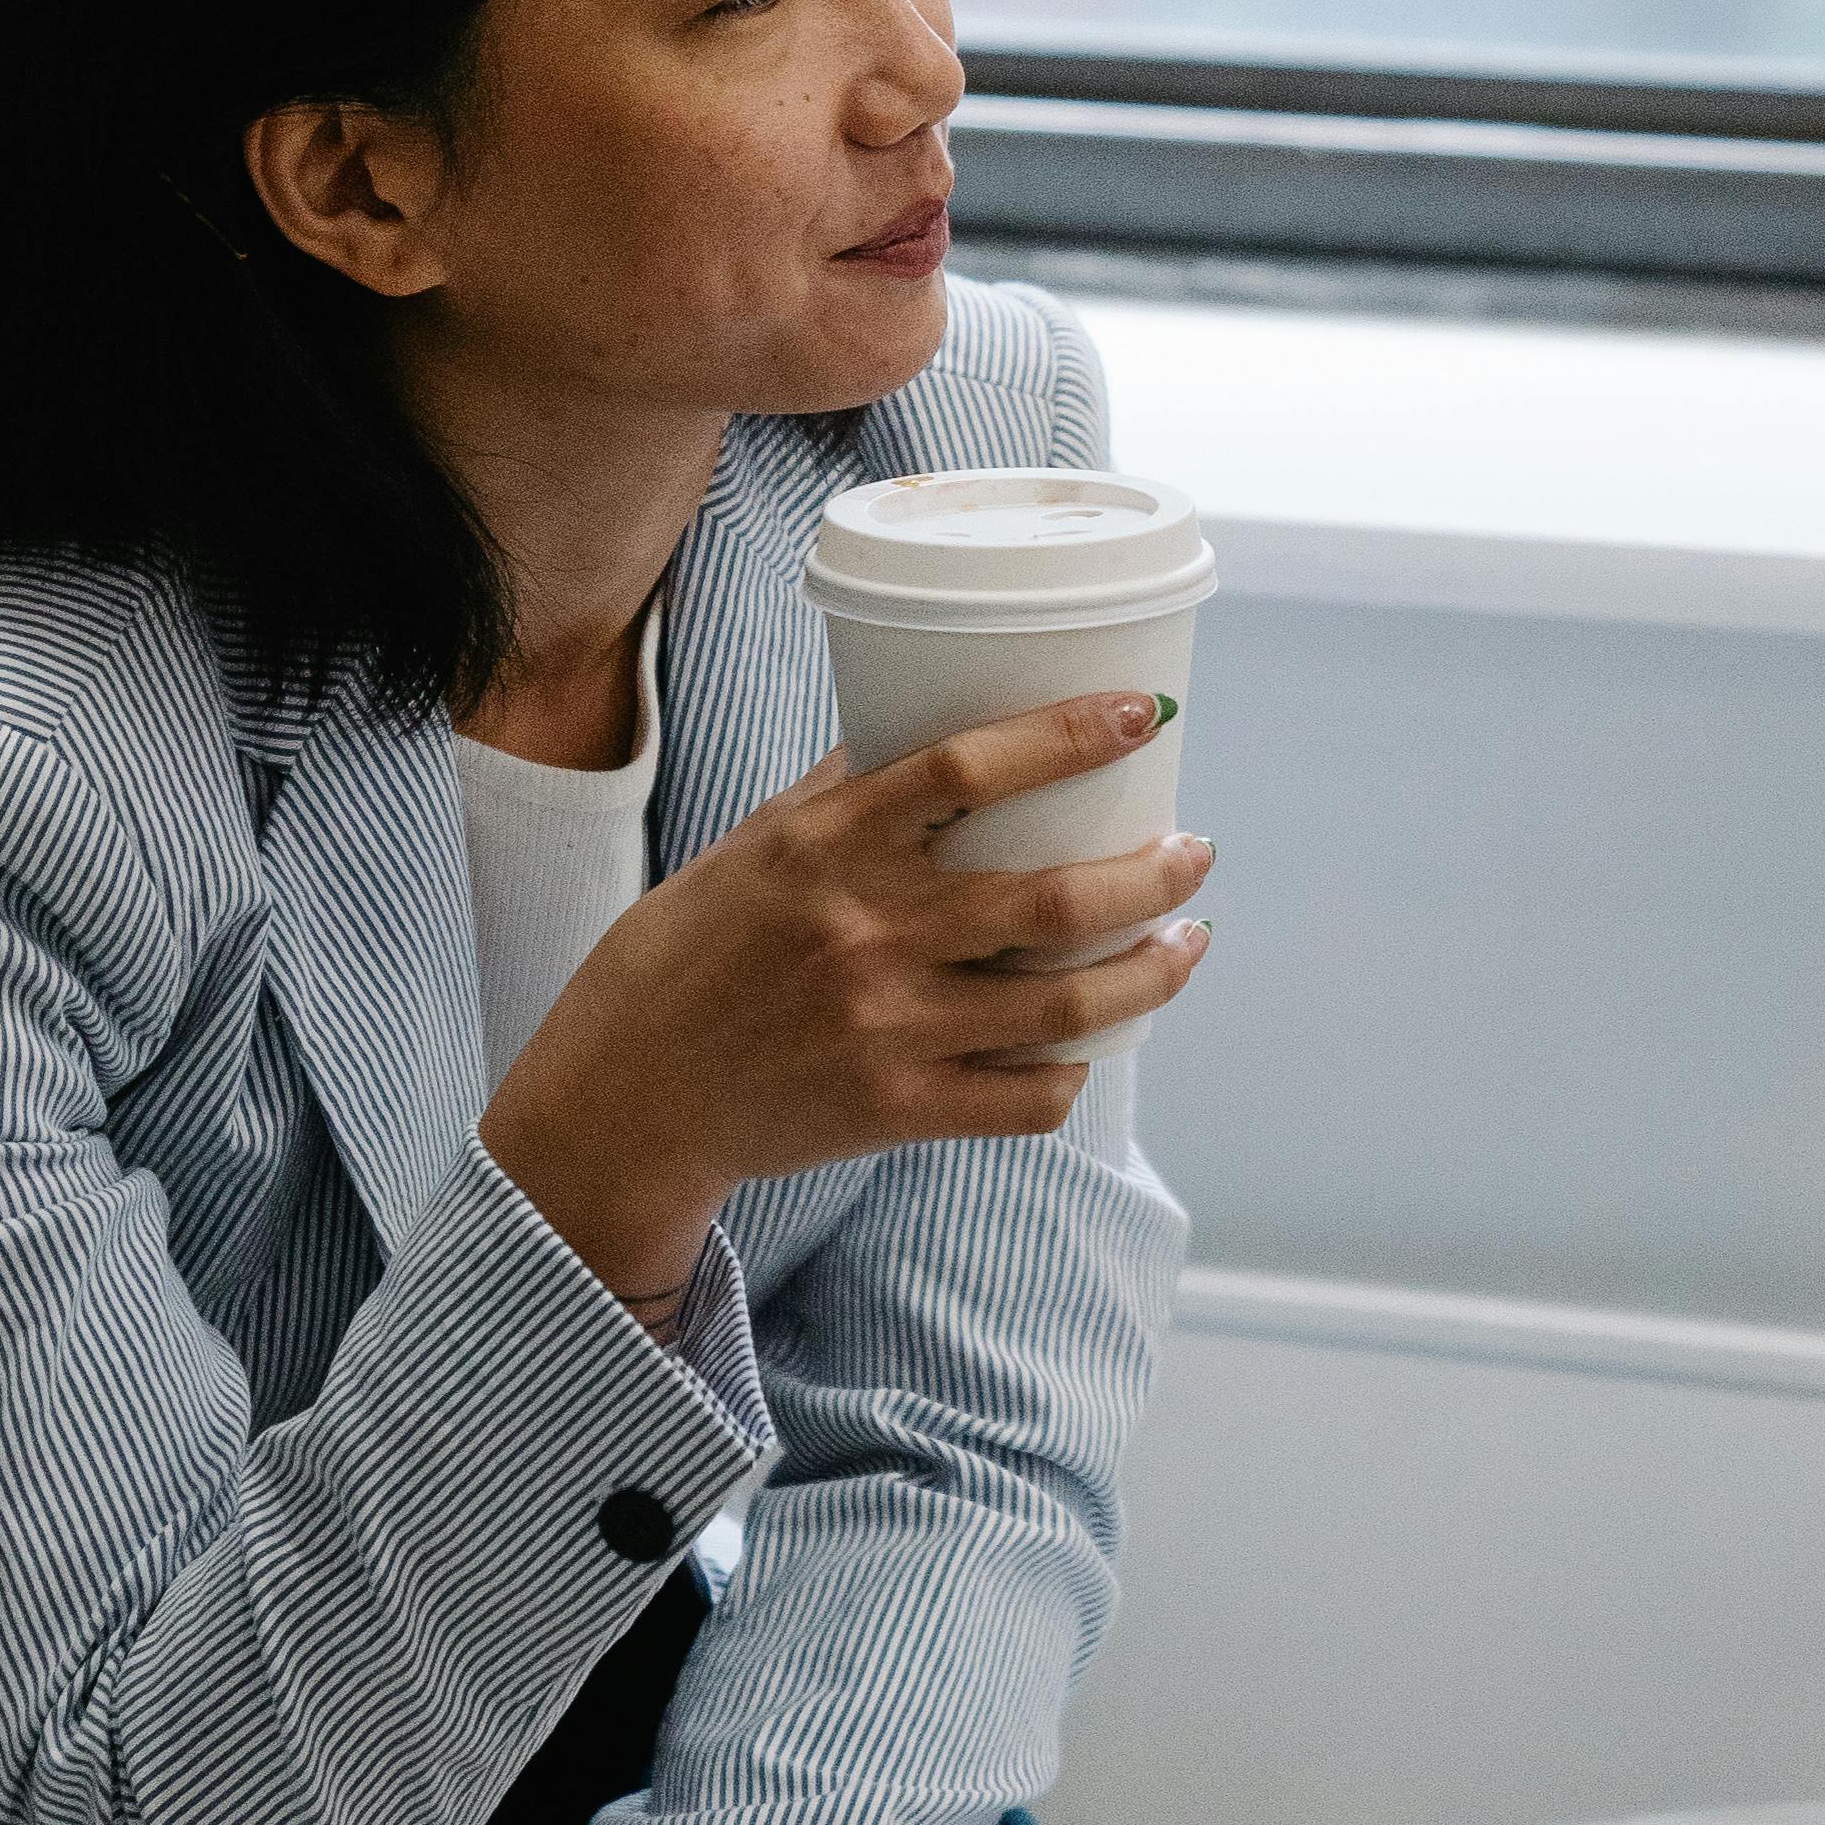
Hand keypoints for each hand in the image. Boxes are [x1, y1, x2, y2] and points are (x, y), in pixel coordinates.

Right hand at [479, 691, 1211, 1315]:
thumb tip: (954, 725)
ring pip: (1067, 1004)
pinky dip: (1078, 1070)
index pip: (968, 767)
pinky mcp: (897, 1111)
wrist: (631, 1088)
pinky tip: (1097, 1042)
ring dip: (1153, 971)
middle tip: (1193, 851)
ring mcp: (888, 1029)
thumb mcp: (760, 845)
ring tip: (1187, 943)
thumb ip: (852, 793)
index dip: (1068, 734)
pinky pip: (1028, 1097)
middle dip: (1153, 872)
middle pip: (1054, 898)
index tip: (1140, 713)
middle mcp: (866, 933)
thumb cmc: (695, 947)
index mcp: (829, 845)